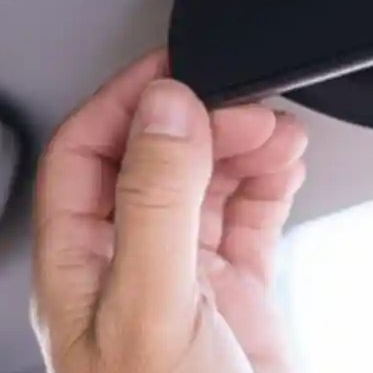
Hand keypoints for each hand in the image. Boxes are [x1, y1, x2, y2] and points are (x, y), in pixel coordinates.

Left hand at [31, 50, 306, 372]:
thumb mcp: (155, 305)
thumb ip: (156, 201)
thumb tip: (167, 108)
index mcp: (82, 266)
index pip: (84, 154)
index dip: (127, 102)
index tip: (180, 68)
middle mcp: (131, 267)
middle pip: (156, 159)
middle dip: (204, 120)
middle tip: (251, 107)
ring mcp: (187, 283)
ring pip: (208, 185)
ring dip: (243, 147)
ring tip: (281, 133)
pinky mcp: (238, 299)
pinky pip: (251, 220)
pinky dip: (272, 184)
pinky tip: (289, 165)